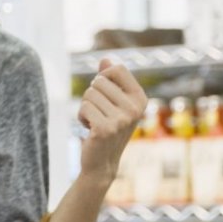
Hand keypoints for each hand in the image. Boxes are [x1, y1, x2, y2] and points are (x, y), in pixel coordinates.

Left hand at [76, 59, 144, 183]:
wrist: (102, 162)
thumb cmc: (106, 128)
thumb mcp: (112, 102)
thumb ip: (110, 80)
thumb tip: (105, 59)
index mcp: (140, 98)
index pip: (117, 69)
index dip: (103, 77)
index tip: (105, 95)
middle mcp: (135, 108)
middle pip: (99, 81)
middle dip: (92, 95)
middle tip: (99, 113)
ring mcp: (122, 119)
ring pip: (89, 94)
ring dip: (86, 108)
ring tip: (95, 122)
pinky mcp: (106, 128)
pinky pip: (83, 107)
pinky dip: (81, 117)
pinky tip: (90, 130)